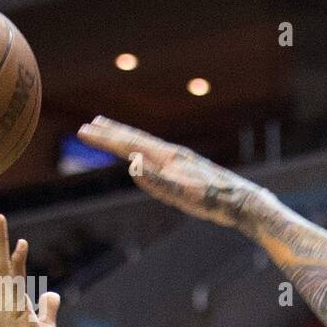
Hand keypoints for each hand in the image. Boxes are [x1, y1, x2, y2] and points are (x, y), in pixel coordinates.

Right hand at [0, 212, 59, 326]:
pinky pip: (19, 282)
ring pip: (3, 266)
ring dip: (1, 241)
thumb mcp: (45, 324)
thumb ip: (47, 307)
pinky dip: (19, 263)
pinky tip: (22, 244)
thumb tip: (51, 293)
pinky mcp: (20, 311)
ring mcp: (10, 305)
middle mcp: (4, 301)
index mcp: (8, 303)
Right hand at [76, 116, 269, 228]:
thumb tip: (131, 162)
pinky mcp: (188, 167)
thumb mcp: (182, 194)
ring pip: (148, 144)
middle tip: (90, 125)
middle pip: (136, 139)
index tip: (83, 131)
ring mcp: (181, 159)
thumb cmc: (212, 202)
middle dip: (112, 133)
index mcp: (167, 157)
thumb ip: (155, 180)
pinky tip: (144, 153)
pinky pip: (159, 154)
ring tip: (113, 131)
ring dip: (127, 137)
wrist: (242, 201)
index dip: (106, 140)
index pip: (129, 145)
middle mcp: (172, 154)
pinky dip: (144, 148)